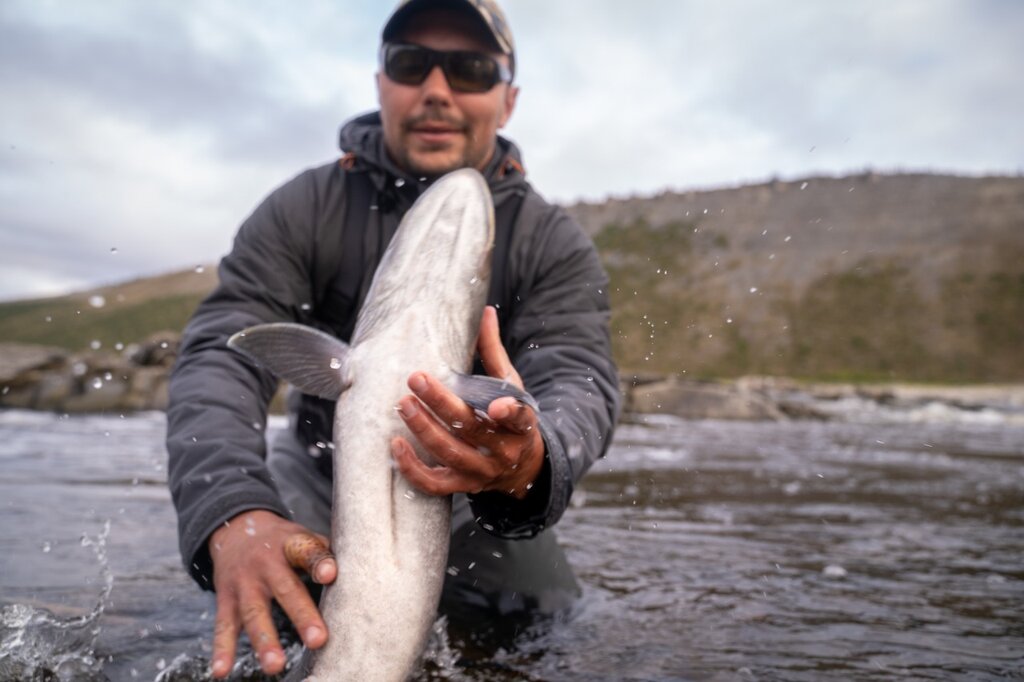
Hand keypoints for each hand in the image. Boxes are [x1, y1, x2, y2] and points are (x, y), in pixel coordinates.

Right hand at [207, 509, 336, 677]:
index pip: (308, 552)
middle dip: (302, 615)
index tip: (331, 575)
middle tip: (318, 640)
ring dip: (264, 641)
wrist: (236, 528)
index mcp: (291, 544)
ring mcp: (244, 583)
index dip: (320, 562)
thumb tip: (364, 569)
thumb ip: (326, 554)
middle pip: (286, 590)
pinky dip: (222, 649)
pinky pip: (224, 626)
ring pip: (254, 613)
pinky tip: (222, 672)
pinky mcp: (226, 599)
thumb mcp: (303, 536)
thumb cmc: (283, 541)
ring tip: (276, 666)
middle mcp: (266, 563)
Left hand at [391, 306, 543, 498]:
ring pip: (450, 453)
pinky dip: (413, 468)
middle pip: (471, 428)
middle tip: (416, 379)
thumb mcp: (511, 386)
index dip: (509, 413)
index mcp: (520, 425)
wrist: (523, 470)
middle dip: (442, 404)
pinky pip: (435, 483)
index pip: (519, 419)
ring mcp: (481, 471)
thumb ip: (494, 353)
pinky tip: (395, 445)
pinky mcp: (463, 486)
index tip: (495, 405)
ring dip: (423, 429)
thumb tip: (485, 311)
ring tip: (402, 405)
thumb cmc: (511, 419)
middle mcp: (502, 451)